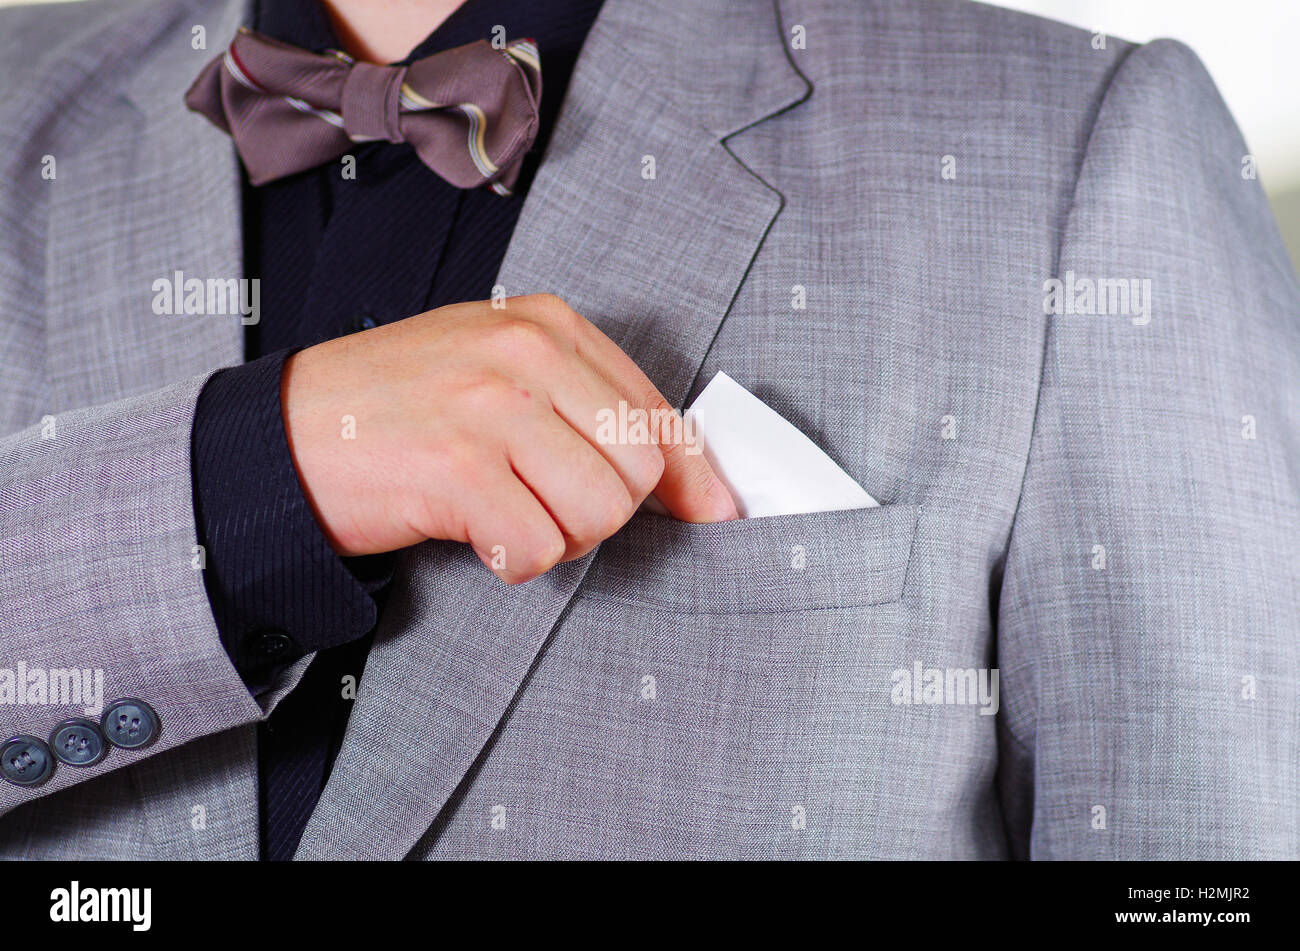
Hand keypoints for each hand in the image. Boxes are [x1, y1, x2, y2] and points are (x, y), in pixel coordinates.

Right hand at [281, 294, 737, 582]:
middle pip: (640, 470)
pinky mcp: (456, 468)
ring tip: (503, 512)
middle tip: (545, 505)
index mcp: (546, 324)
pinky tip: (474, 532)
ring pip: (601, 513)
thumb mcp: (498, 376)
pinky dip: (513, 561)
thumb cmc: (396, 409)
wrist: (282, 432)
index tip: (714, 511)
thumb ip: (590, 411)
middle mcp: (524, 353)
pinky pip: (537, 549)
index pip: (658, 411)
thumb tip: (695, 485)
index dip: (693, 476)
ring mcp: (490, 406)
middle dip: (605, 510)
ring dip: (559, 536)